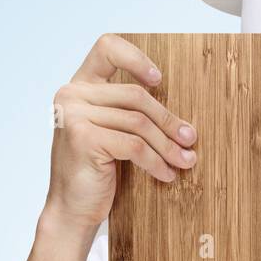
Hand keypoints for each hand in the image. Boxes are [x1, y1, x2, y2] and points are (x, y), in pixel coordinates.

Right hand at [46, 34, 197, 232]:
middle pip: (135, 96)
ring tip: (185, 161)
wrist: (71, 212)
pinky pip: (134, 146)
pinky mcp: (84, 139)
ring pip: (139, 122)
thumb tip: (181, 118)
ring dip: (168, 145)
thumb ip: (129, 114)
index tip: (159, 81)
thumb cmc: (94, 174)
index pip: (106, 48)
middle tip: (190, 139)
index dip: (136, 59)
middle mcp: (72, 96)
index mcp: (78, 87)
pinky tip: (166, 174)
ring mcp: (74, 116)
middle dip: (168, 120)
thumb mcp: (111, 135)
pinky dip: (156, 161)